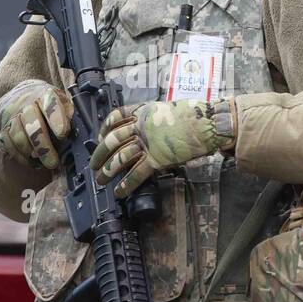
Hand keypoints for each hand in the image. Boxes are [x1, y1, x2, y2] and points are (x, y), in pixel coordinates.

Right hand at [0, 79, 72, 169]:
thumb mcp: (61, 103)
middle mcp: (25, 103)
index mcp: (45, 94)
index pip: (50, 106)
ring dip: (33, 153)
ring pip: (20, 137)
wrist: (20, 97)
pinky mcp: (2, 128)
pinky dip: (22, 156)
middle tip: (54, 162)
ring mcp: (11, 116)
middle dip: (44, 146)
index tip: (63, 134)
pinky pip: (10, 145)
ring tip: (45, 164)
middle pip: (33, 125)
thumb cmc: (48, 104)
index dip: (57, 120)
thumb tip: (76, 131)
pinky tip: (33, 162)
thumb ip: (68, 115)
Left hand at [90, 99, 236, 197]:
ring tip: (101, 181)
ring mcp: (148, 143)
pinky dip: (126, 184)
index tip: (100, 137)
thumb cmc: (195, 116)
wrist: (209, 123)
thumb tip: (146, 130)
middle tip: (93, 165)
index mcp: (143, 112)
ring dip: (108, 171)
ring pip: (120, 158)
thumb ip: (153, 119)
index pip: (115, 117)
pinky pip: (136, 173)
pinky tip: (119, 191)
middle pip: (112, 140)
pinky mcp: (157, 158)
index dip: (104, 128)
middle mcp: (141, 126)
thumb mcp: (168, 109)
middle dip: (99, 154)